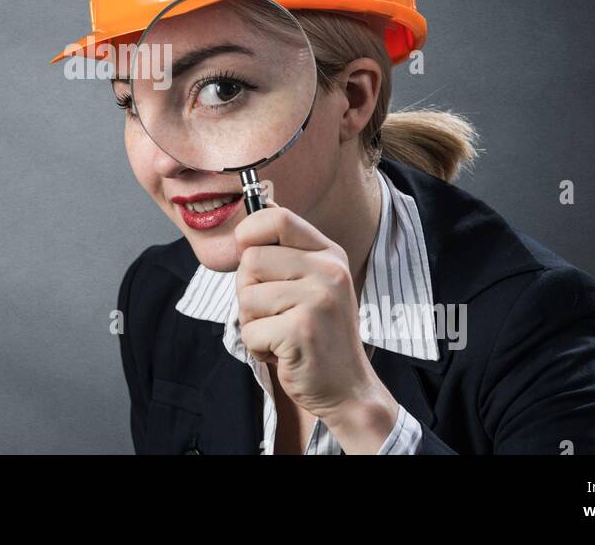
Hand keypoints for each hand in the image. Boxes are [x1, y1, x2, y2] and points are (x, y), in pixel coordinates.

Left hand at [234, 204, 398, 452]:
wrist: (347, 388)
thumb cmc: (318, 334)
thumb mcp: (312, 282)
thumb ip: (287, 250)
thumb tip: (256, 206)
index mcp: (328, 254)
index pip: (277, 217)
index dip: (249, 232)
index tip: (249, 252)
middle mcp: (328, 271)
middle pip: (251, 260)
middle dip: (248, 290)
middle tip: (273, 313)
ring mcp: (317, 300)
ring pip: (246, 297)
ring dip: (252, 322)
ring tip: (280, 333)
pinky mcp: (301, 331)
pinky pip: (250, 330)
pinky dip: (257, 347)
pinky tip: (282, 352)